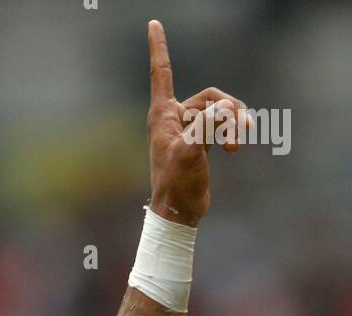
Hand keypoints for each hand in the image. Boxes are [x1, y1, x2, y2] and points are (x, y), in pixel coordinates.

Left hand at [147, 19, 250, 225]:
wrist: (179, 214)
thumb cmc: (176, 186)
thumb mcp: (190, 154)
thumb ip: (206, 128)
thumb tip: (224, 109)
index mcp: (163, 115)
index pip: (162, 73)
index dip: (159, 48)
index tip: (153, 23)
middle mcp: (174, 118)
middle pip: (210, 96)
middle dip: (229, 111)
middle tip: (240, 134)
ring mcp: (188, 129)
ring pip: (220, 111)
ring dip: (234, 124)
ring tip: (239, 144)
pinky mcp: (200, 141)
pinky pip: (222, 124)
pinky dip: (232, 131)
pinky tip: (236, 146)